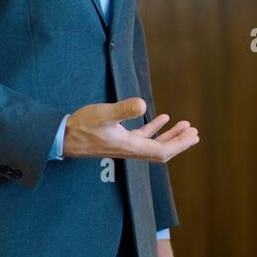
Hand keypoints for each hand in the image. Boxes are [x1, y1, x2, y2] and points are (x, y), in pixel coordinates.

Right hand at [63, 96, 198, 161]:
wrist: (62, 137)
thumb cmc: (82, 126)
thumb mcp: (103, 114)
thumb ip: (122, 110)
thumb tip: (143, 104)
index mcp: (130, 147)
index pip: (161, 151)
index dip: (179, 144)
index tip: (193, 136)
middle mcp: (130, 150)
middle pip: (161, 151)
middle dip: (179, 142)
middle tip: (195, 133)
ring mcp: (124, 145)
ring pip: (153, 144)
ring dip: (169, 136)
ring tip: (184, 126)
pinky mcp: (117, 139)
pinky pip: (141, 137)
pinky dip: (154, 129)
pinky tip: (161, 118)